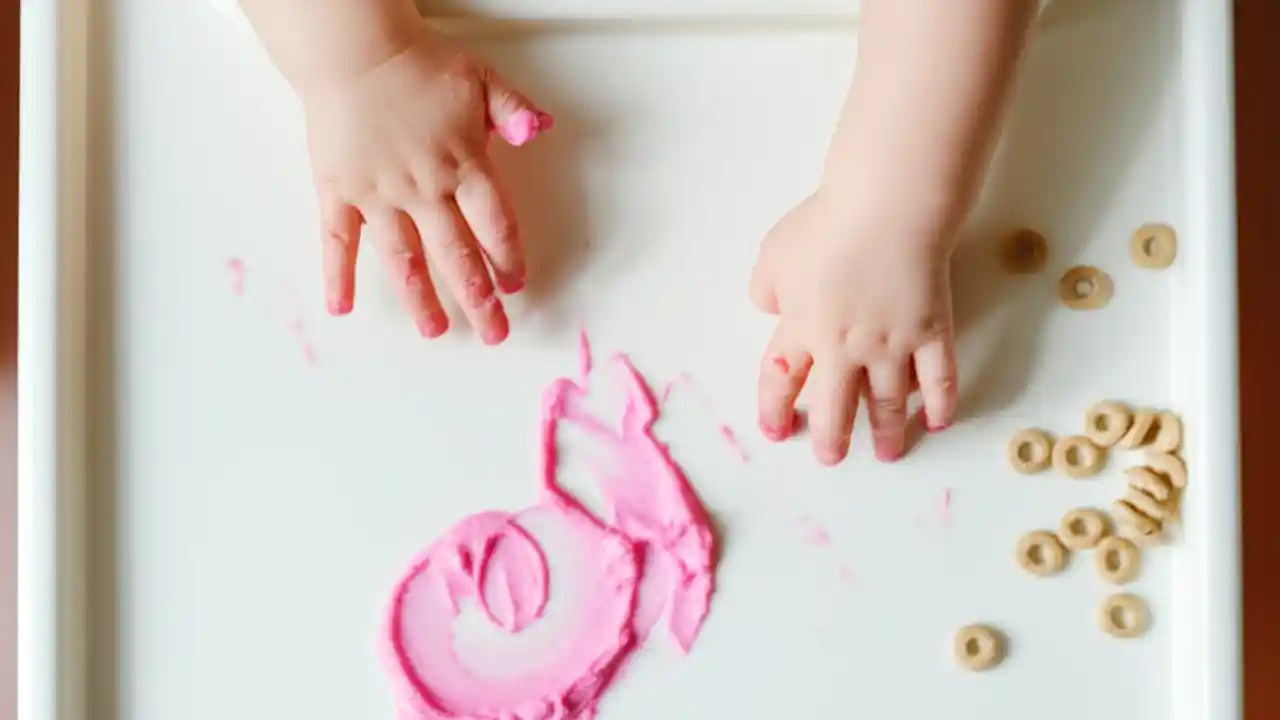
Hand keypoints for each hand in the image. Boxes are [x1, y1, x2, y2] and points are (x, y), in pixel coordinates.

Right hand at [304, 25, 551, 343]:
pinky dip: (337, 275)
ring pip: (404, 258)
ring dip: (420, 298)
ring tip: (434, 331)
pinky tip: (341, 307)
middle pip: (456, 254)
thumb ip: (514, 111)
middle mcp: (424, 188)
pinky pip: (338, 240)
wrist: (355, 49)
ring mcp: (379, 194)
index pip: (494, 224)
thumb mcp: (481, 80)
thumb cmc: (419, 64)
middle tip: (493, 333)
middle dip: (478, 298)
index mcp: (463, 165)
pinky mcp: (339, 191)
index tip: (514, 286)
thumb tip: (541, 131)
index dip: (507, 259)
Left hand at [748, 188, 958, 464]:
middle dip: (833, 438)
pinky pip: (940, 378)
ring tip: (887, 454)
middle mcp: (845, 348)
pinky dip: (941, 404)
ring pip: (889, 402)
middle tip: (831, 458)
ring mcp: (893, 344)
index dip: (776, 410)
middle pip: (836, 406)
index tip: (776, 431)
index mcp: (802, 330)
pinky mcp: (933, 331)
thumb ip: (766, 288)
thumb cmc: (825, 226)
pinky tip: (938, 422)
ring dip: (887, 432)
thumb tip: (771, 308)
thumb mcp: (773, 254)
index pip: (782, 381)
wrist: (887, 209)